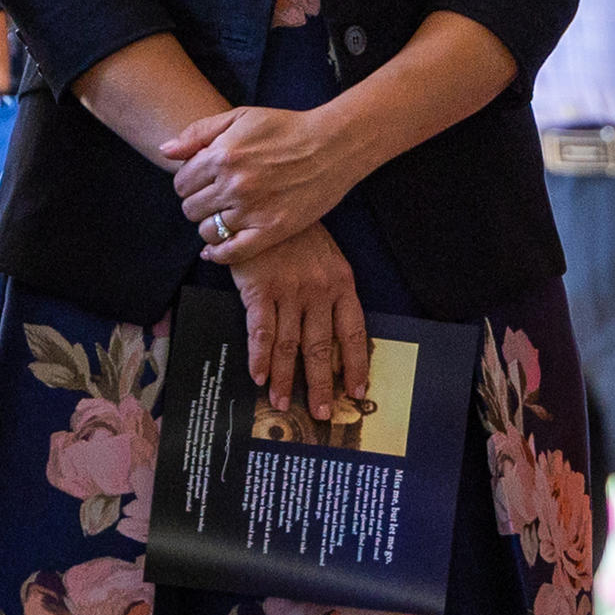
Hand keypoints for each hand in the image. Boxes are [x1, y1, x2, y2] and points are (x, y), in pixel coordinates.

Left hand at [159, 103, 357, 264]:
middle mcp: (234, 185)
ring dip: (209, 226)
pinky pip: (231, 253)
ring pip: (207, 231)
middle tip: (214, 199)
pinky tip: (216, 250)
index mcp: (222, 155)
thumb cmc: (286, 128)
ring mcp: (252, 210)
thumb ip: (198, 133)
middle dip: (198, 203)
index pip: (181, 182)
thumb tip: (165, 150)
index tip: (201, 183)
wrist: (332, 146)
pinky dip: (218, 254)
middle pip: (190, 208)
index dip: (188, 183)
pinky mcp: (271, 231)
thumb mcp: (240, 117)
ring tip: (223, 217)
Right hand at [228, 226, 370, 426]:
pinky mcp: (260, 288)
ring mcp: (289, 290)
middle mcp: (319, 291)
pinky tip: (257, 376)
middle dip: (321, 384)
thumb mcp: (327, 258)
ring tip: (282, 403)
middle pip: (321, 348)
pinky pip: (260, 331)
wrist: (264, 202)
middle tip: (320, 412)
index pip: (353, 333)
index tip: (357, 392)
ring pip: (289, 345)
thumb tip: (331, 337)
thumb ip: (331, 293)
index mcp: (341, 284)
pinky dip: (258, 357)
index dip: (356, 365)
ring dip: (284, 378)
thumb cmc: (297, 234)